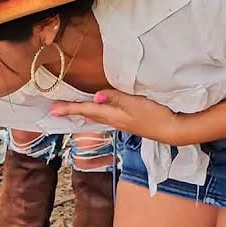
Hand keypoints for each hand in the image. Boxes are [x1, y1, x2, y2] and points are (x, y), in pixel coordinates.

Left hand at [50, 89, 184, 143]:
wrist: (173, 130)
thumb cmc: (156, 115)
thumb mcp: (136, 103)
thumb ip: (116, 97)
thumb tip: (95, 96)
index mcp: (113, 115)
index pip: (86, 109)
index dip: (69, 108)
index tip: (52, 109)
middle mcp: (114, 120)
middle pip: (88, 114)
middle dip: (72, 111)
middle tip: (56, 109)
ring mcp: (122, 123)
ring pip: (97, 116)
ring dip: (83, 112)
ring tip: (70, 110)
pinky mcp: (129, 123)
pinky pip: (107, 117)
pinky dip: (96, 113)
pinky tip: (96, 113)